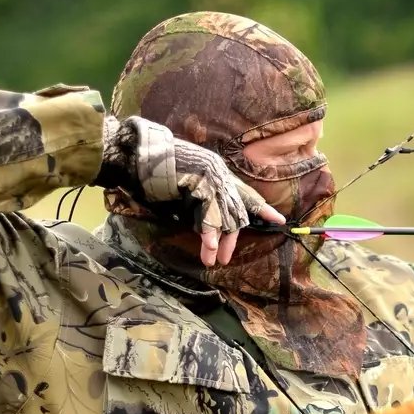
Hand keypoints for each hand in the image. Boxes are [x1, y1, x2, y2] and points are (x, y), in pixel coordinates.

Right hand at [96, 116, 285, 265]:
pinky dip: (210, 232)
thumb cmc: (152, 171)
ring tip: (213, 259)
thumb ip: (198, 201)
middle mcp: (218, 172)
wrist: (135, 154)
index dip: (259, 207)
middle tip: (224, 257)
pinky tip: (209, 247)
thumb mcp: (183, 187)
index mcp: (215, 171)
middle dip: (231, 236)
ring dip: (218, 240)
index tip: (278, 220)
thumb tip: (208, 225)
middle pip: (235, 209)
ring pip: (225, 214)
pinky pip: (211, 213)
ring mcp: (211, 175)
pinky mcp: (202, 182)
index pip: (243, 192)